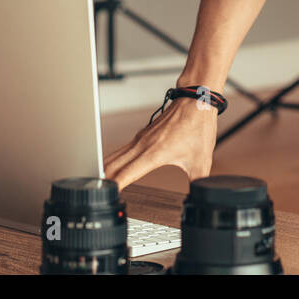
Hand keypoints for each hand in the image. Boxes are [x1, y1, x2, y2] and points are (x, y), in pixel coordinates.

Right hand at [103, 95, 217, 190]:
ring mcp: (140, 139)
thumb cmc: (197, 125)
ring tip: (99, 185)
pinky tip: (115, 168)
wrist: (195, 100)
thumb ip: (199, 183)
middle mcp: (141, 146)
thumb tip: (201, 196)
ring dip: (104, 170)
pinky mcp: (141, 135)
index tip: (107, 198)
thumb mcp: (202, 161)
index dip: (113, 188)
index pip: (124, 174)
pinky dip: (114, 161)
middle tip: (96, 195)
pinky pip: (121, 150)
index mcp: (153, 154)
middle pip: (110, 166)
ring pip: (113, 157)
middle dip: (101, 181)